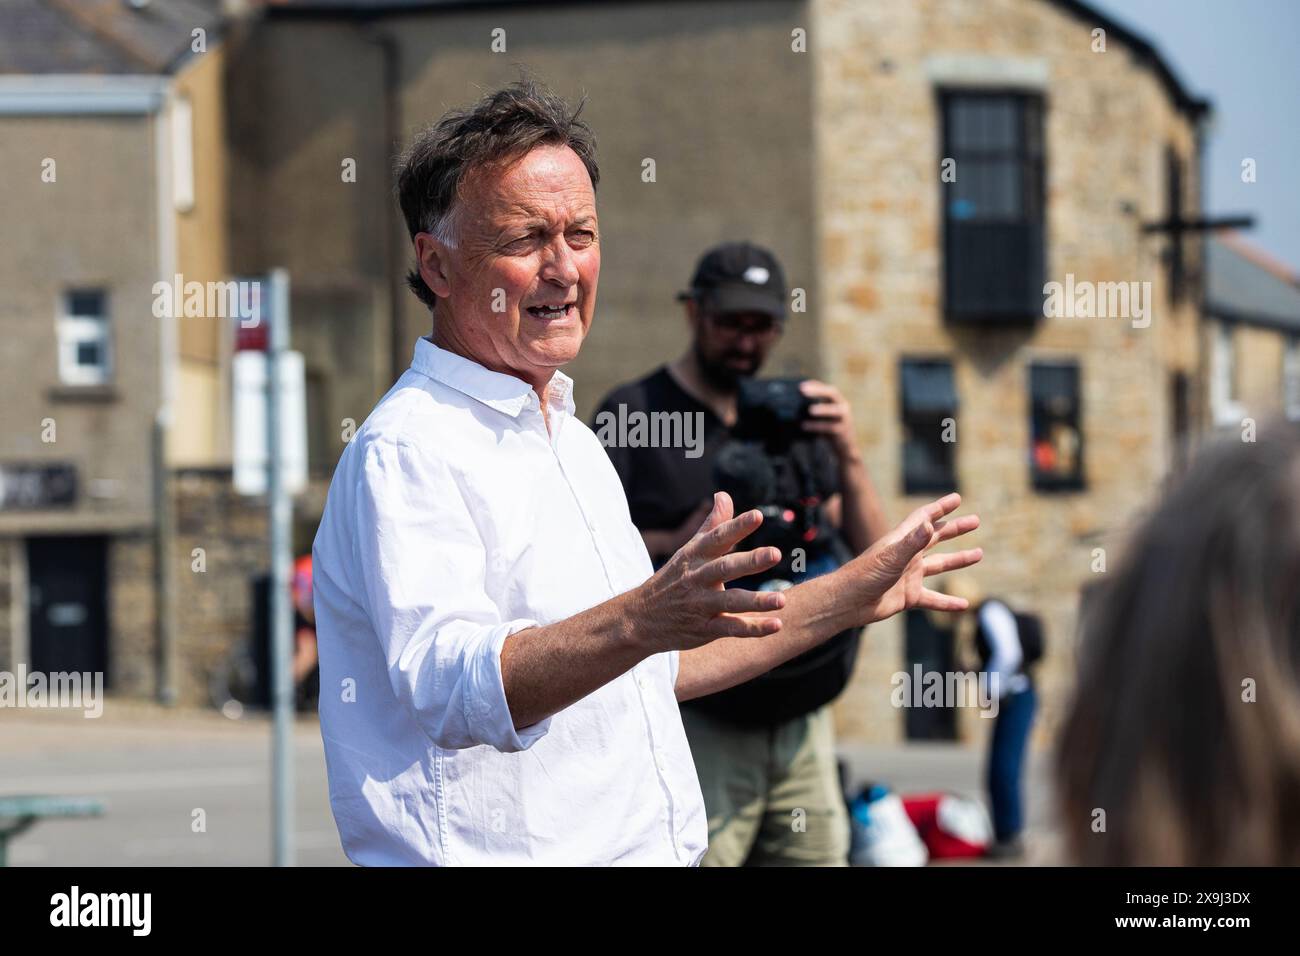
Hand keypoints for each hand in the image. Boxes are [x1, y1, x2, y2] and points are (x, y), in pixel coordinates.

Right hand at [631, 492, 787, 653]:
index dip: (737, 526)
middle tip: (775, 554)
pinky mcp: (704, 629)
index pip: (717, 538)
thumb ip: (712, 525)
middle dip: (750, 561)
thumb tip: (724, 495)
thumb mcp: (688, 550)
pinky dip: (753, 629)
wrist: (640, 619)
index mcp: (695, 556)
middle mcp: (697, 579)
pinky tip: (776, 624)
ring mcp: (700, 605)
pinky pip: (731, 628)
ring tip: (782, 600)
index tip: (757, 515)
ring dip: (756, 601)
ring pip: (731, 601)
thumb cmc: (671, 580)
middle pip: (725, 567)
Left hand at [800, 379, 857, 459]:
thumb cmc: (830, 429)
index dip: (815, 385)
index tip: (800, 385)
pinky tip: (804, 426)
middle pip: (832, 393)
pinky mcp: (842, 431)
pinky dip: (816, 426)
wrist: (844, 448)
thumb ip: (813, 407)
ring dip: (822, 409)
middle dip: (818, 391)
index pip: (826, 388)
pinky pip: (829, 427)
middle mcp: (843, 406)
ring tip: (810, 410)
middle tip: (802, 391)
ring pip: (835, 410)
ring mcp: (844, 418)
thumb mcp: (823, 416)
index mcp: (837, 401)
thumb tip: (793, 401)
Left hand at [847, 492, 981, 623]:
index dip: (940, 507)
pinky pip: (933, 599)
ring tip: (979, 554)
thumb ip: (912, 543)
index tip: (957, 498)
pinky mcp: (908, 596)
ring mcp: (908, 576)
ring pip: (939, 565)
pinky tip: (964, 604)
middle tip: (975, 521)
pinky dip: (948, 602)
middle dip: (954, 529)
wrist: (849, 602)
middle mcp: (907, 555)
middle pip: (935, 538)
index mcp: (901, 540)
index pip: (923, 518)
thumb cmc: (865, 575)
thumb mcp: (891, 557)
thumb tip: (931, 525)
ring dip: (958, 560)